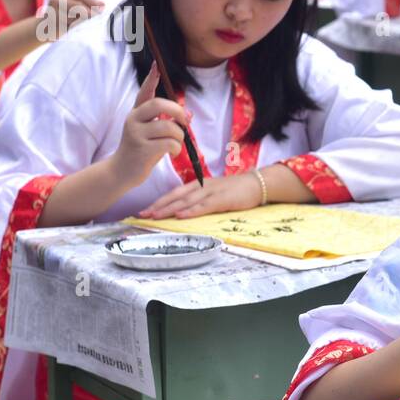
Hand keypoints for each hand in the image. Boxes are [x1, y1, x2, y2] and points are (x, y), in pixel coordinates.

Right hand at [38, 0, 104, 41]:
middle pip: (77, 5)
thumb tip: (103, 5)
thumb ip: (89, 5)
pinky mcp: (51, 23)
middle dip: (89, 12)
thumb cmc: (65, 18)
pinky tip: (71, 28)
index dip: (92, 1)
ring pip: (73, 16)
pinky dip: (73, 27)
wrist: (46, 30)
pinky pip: (67, 25)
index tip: (103, 7)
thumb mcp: (77, 9)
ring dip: (80, 21)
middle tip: (97, 17)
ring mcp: (52, 10)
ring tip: (80, 23)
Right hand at [110, 65, 187, 188]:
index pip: (144, 92)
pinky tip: (170, 153)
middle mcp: (134, 120)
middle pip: (159, 104)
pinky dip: (176, 149)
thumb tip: (189, 115)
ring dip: (179, 137)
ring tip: (174, 144)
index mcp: (136, 113)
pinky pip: (170, 143)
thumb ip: (168, 122)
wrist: (122, 171)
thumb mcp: (153, 133)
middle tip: (185, 122)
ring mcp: (136, 134)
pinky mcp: (142, 149)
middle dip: (178, 112)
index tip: (156, 65)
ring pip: (170, 127)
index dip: (151, 78)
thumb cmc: (142, 150)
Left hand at [138, 172, 261, 219]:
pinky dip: (191, 211)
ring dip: (169, 209)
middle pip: (176, 196)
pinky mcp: (223, 199)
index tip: (146, 210)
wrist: (257, 184)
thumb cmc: (236, 190)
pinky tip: (181, 216)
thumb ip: (200, 198)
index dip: (159, 201)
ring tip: (155, 216)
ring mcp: (212, 192)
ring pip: (186, 201)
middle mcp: (202, 187)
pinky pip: (204, 206)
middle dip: (158, 206)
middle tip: (143, 214)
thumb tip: (183, 209)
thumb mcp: (214, 192)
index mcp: (198, 185)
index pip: (175, 193)